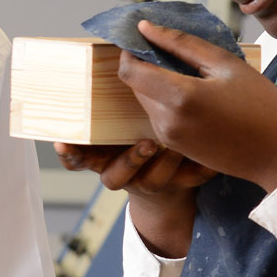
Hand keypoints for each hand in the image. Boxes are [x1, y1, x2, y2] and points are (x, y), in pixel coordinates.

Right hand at [54, 138, 215, 257]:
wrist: (166, 195)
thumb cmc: (138, 154)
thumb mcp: (113, 143)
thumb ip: (101, 128)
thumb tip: (80, 82)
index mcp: (104, 164)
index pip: (78, 162)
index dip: (71, 156)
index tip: (64, 145)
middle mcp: (125, 179)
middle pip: (116, 178)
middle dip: (129, 162)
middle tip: (146, 144)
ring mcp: (153, 185)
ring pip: (155, 179)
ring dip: (167, 162)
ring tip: (177, 144)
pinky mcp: (183, 186)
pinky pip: (195, 180)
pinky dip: (205, 172)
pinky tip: (211, 163)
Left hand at [115, 21, 276, 192]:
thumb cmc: (263, 105)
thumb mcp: (227, 64)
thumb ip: (182, 44)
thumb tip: (145, 28)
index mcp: (179, 97)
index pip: (129, 70)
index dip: (130, 50)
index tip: (145, 38)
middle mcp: (165, 121)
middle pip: (135, 84)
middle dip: (146, 64)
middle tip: (176, 52)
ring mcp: (168, 138)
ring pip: (146, 100)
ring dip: (158, 83)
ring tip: (195, 75)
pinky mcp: (175, 148)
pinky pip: (159, 116)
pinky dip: (168, 101)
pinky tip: (198, 96)